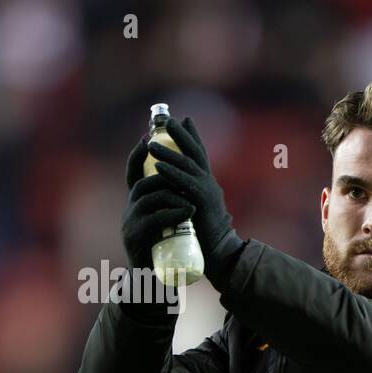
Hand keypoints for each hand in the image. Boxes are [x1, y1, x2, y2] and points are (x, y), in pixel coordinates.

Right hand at [122, 135, 194, 269]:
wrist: (153, 278)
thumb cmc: (163, 247)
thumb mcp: (165, 220)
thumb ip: (169, 201)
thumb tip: (184, 180)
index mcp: (136, 202)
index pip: (132, 173)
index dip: (137, 155)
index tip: (146, 137)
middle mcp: (129, 209)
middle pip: (144, 183)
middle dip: (164, 174)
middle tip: (184, 172)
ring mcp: (130, 223)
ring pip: (150, 199)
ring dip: (173, 194)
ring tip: (192, 199)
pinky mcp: (136, 237)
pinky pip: (155, 219)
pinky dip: (174, 213)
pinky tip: (188, 211)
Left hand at [144, 117, 243, 281]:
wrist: (220, 253)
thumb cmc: (206, 236)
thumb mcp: (197, 210)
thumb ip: (189, 198)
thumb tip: (177, 192)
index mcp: (207, 183)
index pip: (200, 155)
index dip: (193, 136)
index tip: (185, 119)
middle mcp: (209, 183)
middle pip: (195, 152)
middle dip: (182, 134)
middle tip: (169, 119)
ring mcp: (207, 191)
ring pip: (187, 165)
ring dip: (168, 152)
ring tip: (152, 143)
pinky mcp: (202, 202)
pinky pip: (184, 184)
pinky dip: (171, 173)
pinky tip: (157, 166)